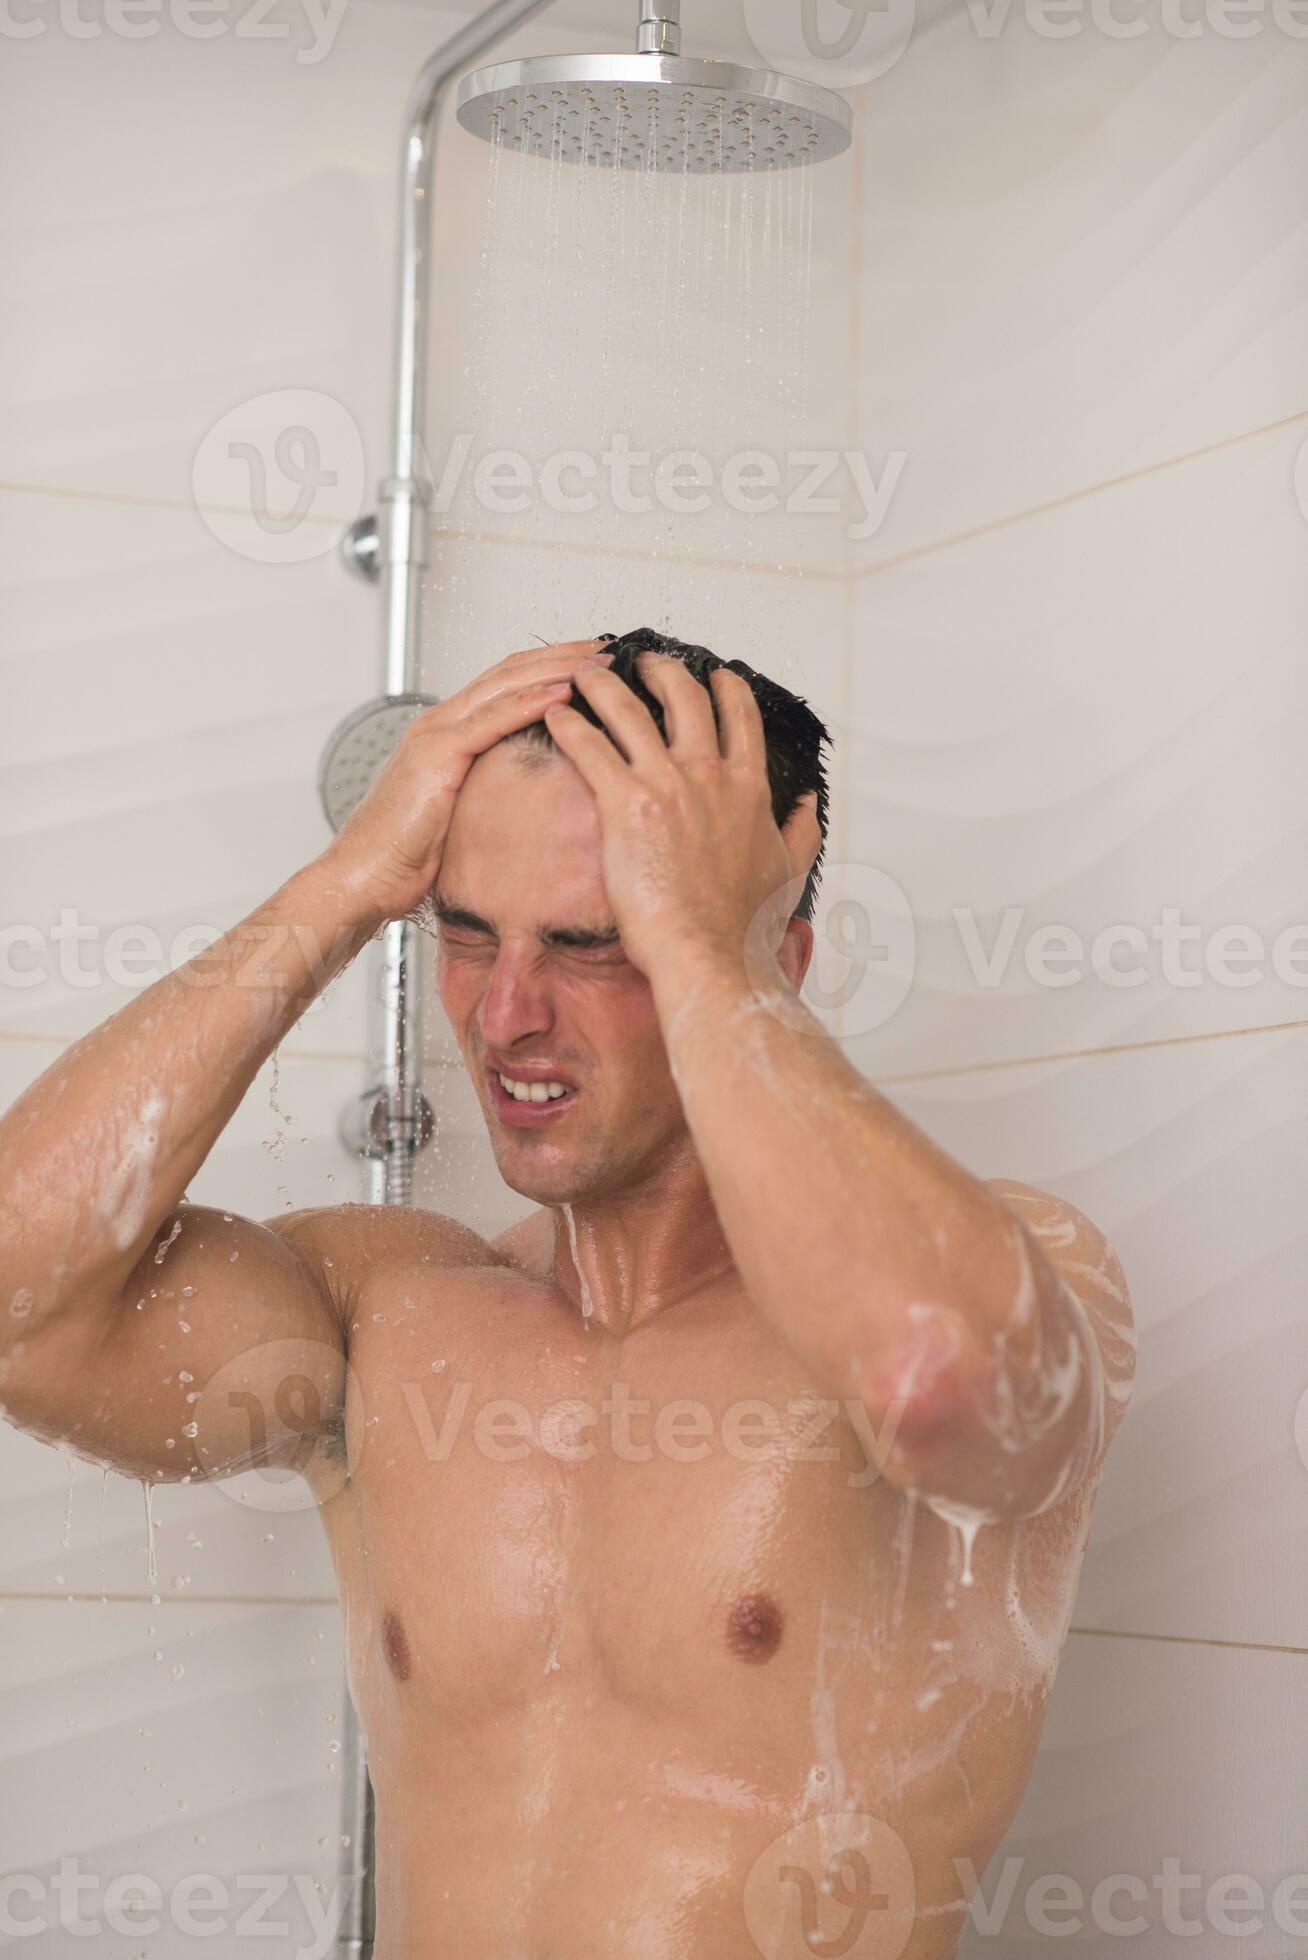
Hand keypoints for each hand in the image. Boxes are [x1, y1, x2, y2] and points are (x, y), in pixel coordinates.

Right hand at [317, 639, 612, 922]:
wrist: (361, 878)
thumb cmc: (403, 857)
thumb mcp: (457, 815)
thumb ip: (484, 791)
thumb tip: (526, 795)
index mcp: (445, 734)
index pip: (505, 684)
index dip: (550, 667)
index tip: (592, 663)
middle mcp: (439, 723)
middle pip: (510, 672)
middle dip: (561, 656)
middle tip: (606, 648)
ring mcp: (435, 733)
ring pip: (504, 684)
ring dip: (555, 668)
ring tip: (596, 660)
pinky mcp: (436, 754)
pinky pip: (491, 719)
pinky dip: (529, 702)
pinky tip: (562, 693)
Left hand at [542, 652, 821, 983]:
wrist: (709, 953)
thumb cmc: (742, 925)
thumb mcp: (788, 870)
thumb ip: (801, 830)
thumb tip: (810, 803)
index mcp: (747, 787)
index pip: (739, 716)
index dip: (725, 686)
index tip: (715, 673)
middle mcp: (708, 774)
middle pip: (684, 697)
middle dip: (662, 669)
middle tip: (643, 660)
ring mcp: (666, 784)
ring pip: (630, 710)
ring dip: (604, 684)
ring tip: (587, 671)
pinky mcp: (625, 804)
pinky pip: (590, 747)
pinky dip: (570, 725)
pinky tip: (556, 715)